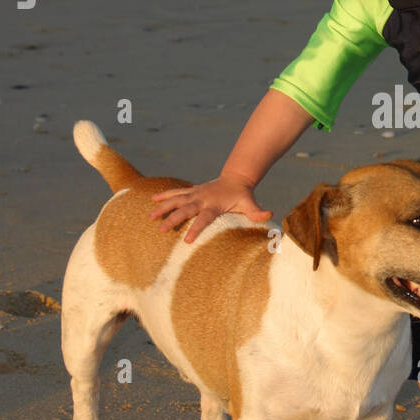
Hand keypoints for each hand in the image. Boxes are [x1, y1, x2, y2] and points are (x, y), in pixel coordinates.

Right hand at [148, 173, 272, 243]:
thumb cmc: (242, 196)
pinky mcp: (192, 191)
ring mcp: (195, 194)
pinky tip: (152, 200)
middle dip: (172, 219)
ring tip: (149, 216)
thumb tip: (269, 214)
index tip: (187, 241)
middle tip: (160, 229)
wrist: (236, 178)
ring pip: (176, 199)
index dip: (196, 229)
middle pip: (185, 209)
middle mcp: (202, 199)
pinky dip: (164, 195)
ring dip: (163, 207)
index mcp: (214, 205)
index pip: (204, 219)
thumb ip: (257, 212)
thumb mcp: (250, 204)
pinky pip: (176, 193)